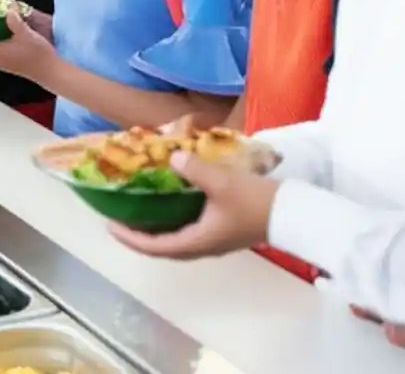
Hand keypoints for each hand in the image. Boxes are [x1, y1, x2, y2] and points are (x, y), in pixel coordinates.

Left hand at [107, 150, 278, 259]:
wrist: (295, 214)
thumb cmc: (256, 201)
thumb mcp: (222, 181)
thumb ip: (193, 169)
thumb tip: (171, 157)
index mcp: (197, 241)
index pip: (154, 246)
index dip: (130, 238)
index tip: (110, 225)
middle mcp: (202, 247)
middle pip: (162, 246)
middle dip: (139, 234)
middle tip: (120, 216)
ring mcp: (214, 241)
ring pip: (176, 240)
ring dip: (156, 229)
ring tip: (140, 209)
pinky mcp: (223, 232)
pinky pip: (189, 231)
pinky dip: (174, 220)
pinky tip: (172, 201)